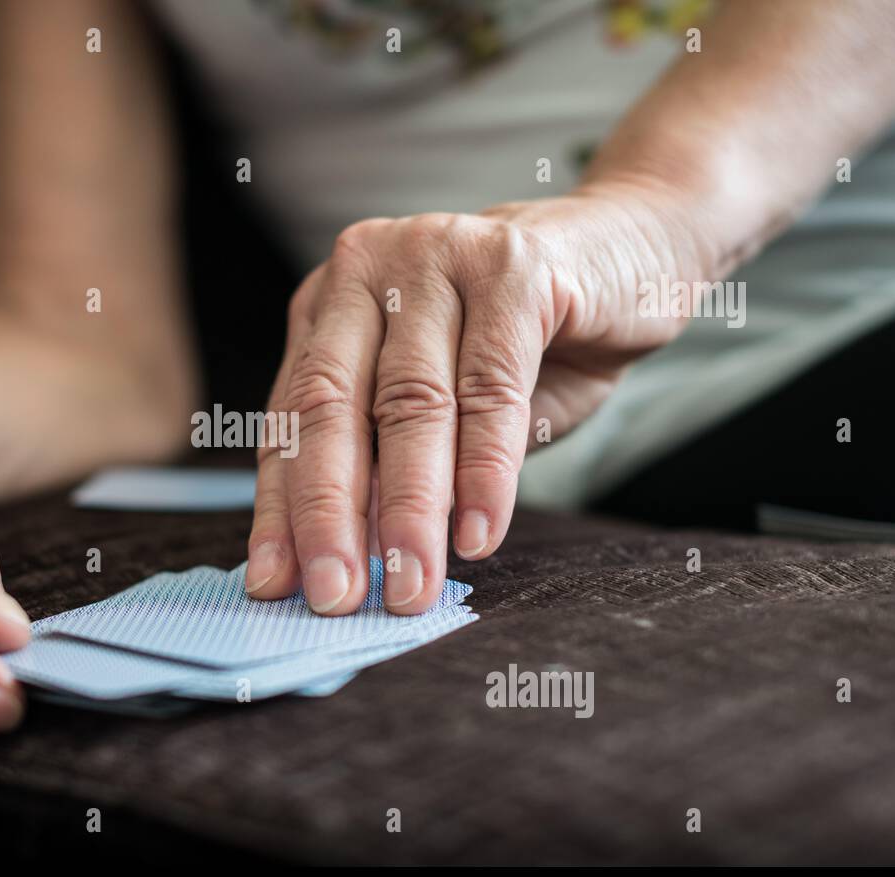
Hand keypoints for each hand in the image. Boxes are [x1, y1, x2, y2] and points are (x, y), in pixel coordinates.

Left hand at [245, 184, 700, 614]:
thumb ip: (391, 461)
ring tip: (411, 584)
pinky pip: (492, 387)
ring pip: (411, 403)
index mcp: (332, 305)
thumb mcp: (444, 405)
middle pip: (334, 407)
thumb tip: (351, 561)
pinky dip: (484, 471)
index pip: (293, 418)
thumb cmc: (524, 344)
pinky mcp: (513, 266)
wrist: (629, 252)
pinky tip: (477, 535)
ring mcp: (437, 255)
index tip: (274, 585)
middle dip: (329, 516)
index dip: (282, 507)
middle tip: (336, 598)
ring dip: (409, 508)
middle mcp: (368, 270)